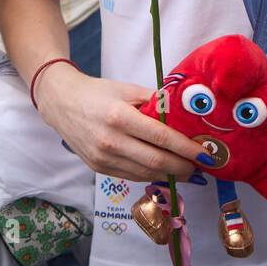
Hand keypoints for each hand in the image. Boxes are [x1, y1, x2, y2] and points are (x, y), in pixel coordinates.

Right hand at [34, 63, 207, 181]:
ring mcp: (103, 158)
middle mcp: (111, 141)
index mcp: (120, 117)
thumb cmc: (97, 93)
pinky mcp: (98, 168)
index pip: (162, 138)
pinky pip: (132, 175)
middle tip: (200, 166)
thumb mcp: (127, 89)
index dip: (187, 148)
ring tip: (187, 170)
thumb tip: (184, 114)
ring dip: (170, 175)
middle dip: (183, 167)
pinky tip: (164, 170)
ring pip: (145, 173)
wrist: (61, 103)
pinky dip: (151, 174)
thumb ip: (155, 102)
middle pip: (156, 161)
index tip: (205, 153)